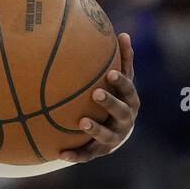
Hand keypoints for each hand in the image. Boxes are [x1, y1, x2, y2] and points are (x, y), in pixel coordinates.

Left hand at [58, 32, 138, 163]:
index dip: (121, 83)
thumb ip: (123, 60)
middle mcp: (125, 121)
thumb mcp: (120, 80)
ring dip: (95, 129)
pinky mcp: (99, 152)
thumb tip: (124, 33)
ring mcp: (113, 138)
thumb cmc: (116, 98)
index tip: (111, 73)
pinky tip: (60, 154)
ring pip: (107, 136)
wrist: (116, 131)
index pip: (128, 90)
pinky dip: (75, 155)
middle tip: (96, 93)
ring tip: (82, 122)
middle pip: (121, 112)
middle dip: (110, 103)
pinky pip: (86, 154)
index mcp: (130, 101)